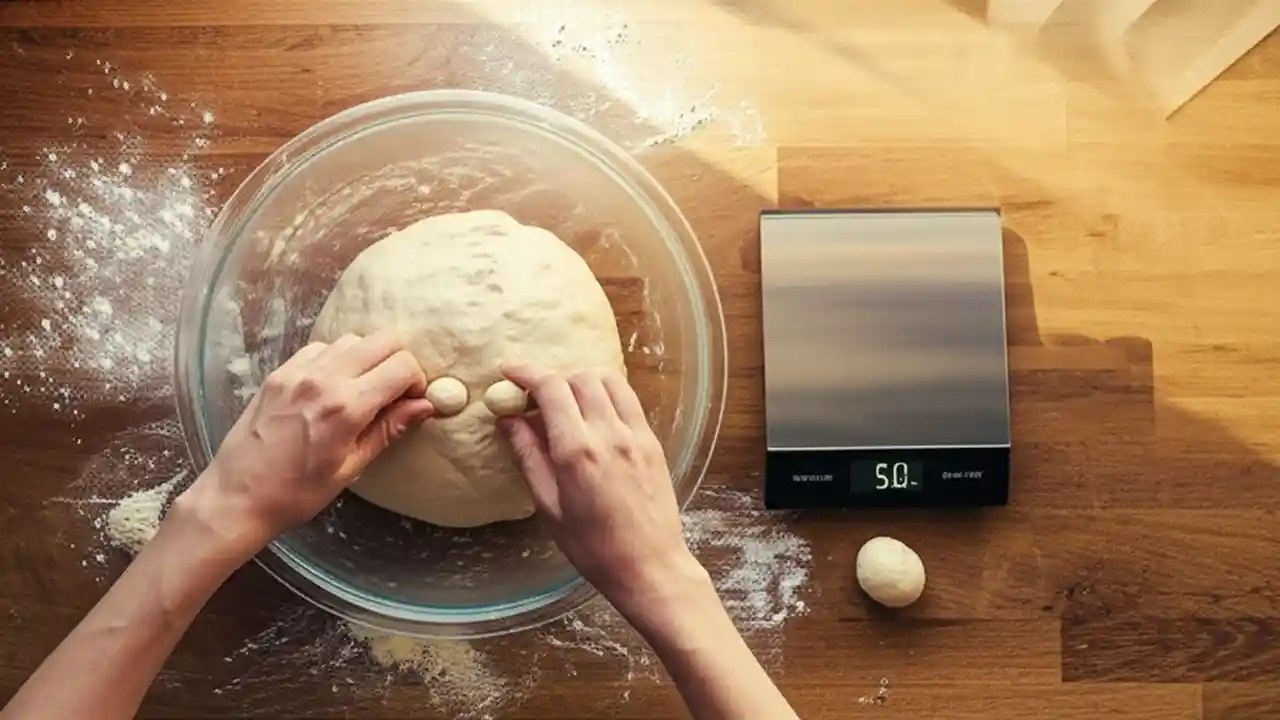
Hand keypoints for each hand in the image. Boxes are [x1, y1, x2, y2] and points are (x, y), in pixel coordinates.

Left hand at [175, 330, 433, 553]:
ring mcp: (298, 372)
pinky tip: (331, 387)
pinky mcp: (279, 373)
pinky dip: (336, 359)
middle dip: (398, 361)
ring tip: (362, 390)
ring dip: (367, 358)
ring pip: (352, 339)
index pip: (402, 366)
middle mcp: (323, 379)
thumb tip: (425, 406)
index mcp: (345, 407)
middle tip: (393, 392)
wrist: (236, 496)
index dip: (417, 381)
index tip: (411, 401)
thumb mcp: (350, 468)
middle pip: (383, 340)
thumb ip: (388, 429)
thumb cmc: (296, 493)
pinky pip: (320, 348)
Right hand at [499, 364, 707, 609]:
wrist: (649, 566)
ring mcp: (636, 435)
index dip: (526, 374)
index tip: (508, 373)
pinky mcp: (652, 441)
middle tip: (533, 395)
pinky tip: (593, 412)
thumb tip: (509, 421)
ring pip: (607, 380)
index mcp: (578, 452)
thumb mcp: (549, 507)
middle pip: (578, 377)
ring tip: (564, 400)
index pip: (551, 388)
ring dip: (581, 380)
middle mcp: (610, 434)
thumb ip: (529, 457)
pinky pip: (628, 399)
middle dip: (552, 378)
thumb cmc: (593, 547)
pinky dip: (606, 392)